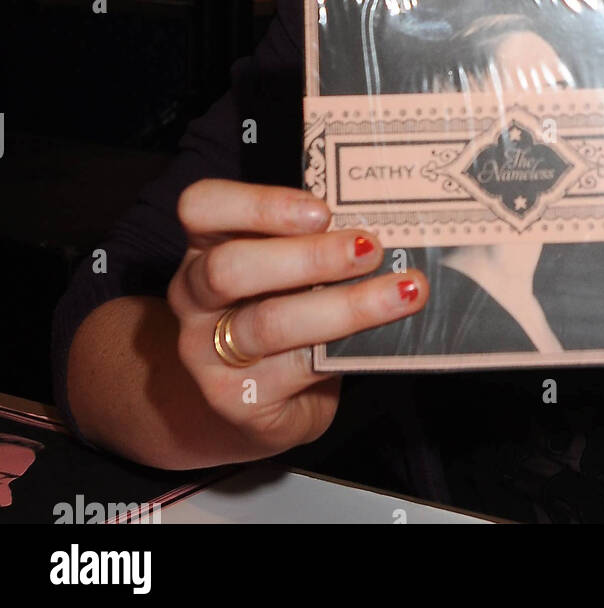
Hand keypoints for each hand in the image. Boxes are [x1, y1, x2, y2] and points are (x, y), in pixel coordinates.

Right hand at [167, 180, 426, 457]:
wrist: (254, 404)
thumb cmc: (281, 309)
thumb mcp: (283, 267)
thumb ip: (310, 240)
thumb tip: (381, 216)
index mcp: (205, 245)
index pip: (202, 206)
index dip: (259, 203)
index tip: (322, 210)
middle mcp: (196, 296)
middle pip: (230, 268)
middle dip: (309, 255)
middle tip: (370, 248)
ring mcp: (209, 354)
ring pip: (272, 323)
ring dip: (346, 305)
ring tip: (403, 291)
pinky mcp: (240, 400)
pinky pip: (300, 368)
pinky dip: (349, 345)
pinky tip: (388, 333)